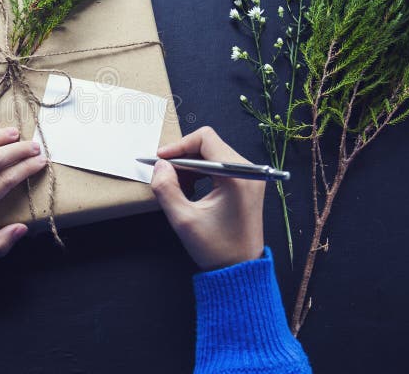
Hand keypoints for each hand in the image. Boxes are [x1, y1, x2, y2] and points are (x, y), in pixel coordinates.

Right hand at [150, 126, 264, 270]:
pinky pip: (218, 165)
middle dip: (182, 157)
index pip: (205, 139)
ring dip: (190, 166)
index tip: (161, 160)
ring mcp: (249, 176)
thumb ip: (166, 189)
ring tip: (178, 187)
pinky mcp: (246, 183)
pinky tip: (190, 189)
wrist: (240, 269)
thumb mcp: (183, 220)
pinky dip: (200, 172)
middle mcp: (247, 171)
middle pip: (208, 144)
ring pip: (211, 154)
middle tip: (165, 175)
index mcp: (236, 175)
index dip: (178, 146)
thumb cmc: (217, 248)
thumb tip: (160, 166)